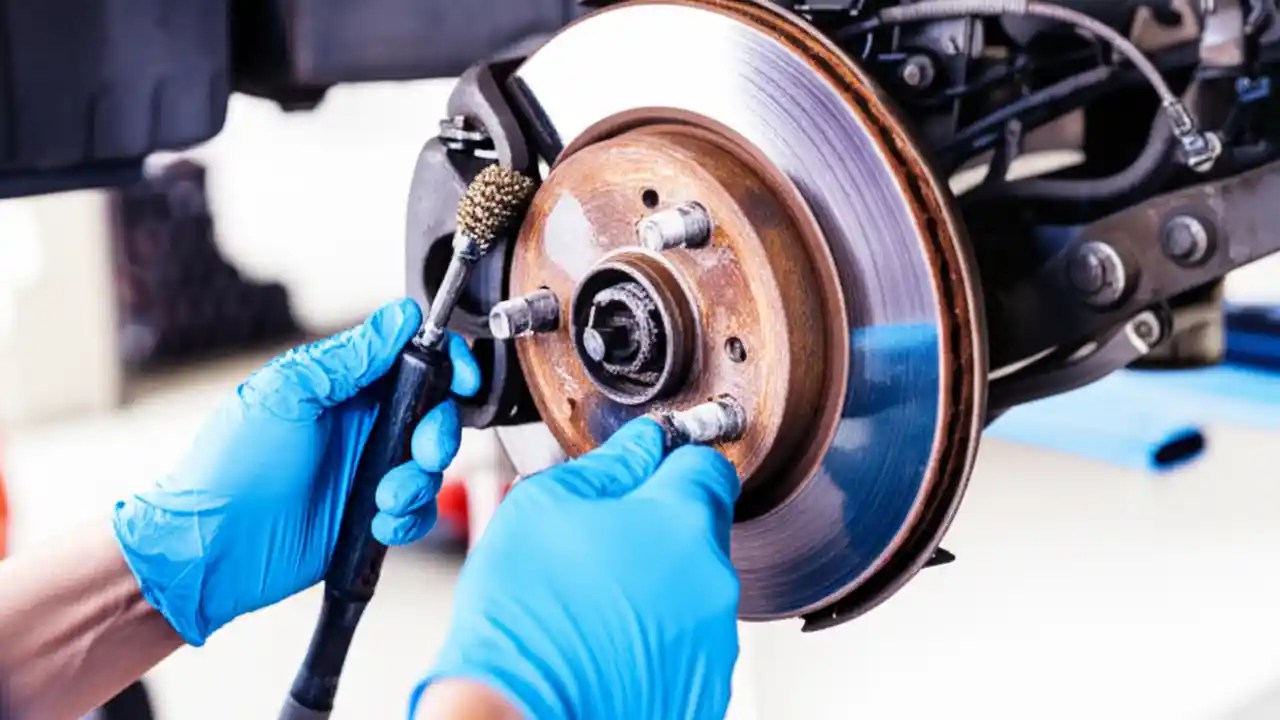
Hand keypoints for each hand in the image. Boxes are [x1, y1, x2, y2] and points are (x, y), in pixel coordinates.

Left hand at [112, 298, 479, 645]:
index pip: (412, 361)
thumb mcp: (287, 394)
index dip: (447, 366)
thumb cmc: (230, 468)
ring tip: (382, 499)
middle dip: (439, 434)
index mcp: (344, 387)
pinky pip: (417, 512)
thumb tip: (399, 317)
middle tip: (422, 452)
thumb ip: (349, 356)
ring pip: (430, 467)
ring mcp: (367, 472)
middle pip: (434, 415)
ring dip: (418, 483)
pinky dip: (408, 519)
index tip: (463, 380)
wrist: (210, 550)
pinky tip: (378, 524)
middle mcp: (361, 426)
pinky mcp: (370, 516)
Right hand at [415, 418, 740, 719]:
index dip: (673, 460)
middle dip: (659, 526)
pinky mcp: (706, 686)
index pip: (707, 464)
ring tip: (596, 601)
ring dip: (659, 582)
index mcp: (682, 522)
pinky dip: (657, 634)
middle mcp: (714, 580)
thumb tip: (644, 443)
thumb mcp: (546, 505)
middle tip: (600, 544)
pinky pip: (689, 641)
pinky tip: (608, 640)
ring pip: (695, 587)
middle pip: (701, 527)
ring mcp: (716, 640)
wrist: (517, 714)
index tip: (650, 470)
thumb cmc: (524, 616)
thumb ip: (610, 463)